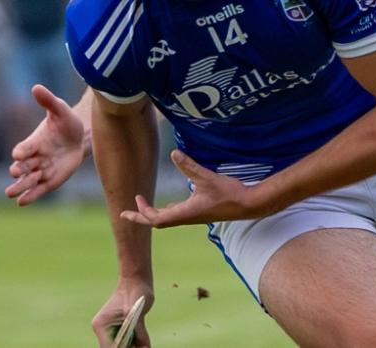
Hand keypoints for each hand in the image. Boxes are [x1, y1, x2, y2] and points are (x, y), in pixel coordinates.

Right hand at [5, 84, 86, 205]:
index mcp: (34, 142)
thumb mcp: (60, 110)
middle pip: (22, 167)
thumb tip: (36, 87)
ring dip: (20, 187)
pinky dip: (30, 196)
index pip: (24, 148)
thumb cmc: (66, 122)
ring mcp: (41, 170)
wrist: (79, 137)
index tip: (19, 153)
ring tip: (11, 194)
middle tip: (15, 173)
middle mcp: (34, 158)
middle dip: (18, 171)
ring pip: (27, 181)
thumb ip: (48, 101)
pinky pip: (38, 190)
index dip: (21, 151)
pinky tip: (22, 202)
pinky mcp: (49, 181)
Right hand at [92, 282, 152, 347]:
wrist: (137, 280)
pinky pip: (128, 340)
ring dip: (134, 346)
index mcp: (101, 326)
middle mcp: (104, 329)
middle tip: (143, 347)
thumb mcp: (137, 314)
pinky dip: (137, 343)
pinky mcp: (121, 327)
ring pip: (123, 346)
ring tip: (144, 345)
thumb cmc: (136, 292)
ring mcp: (112, 329)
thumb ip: (139, 332)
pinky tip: (144, 343)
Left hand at [120, 150, 262, 227]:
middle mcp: (187, 217)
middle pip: (158, 221)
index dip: (140, 213)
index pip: (155, 218)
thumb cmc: (229, 193)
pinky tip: (171, 204)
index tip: (130, 206)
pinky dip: (168, 210)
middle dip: (142, 216)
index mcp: (185, 213)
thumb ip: (190, 166)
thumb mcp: (207, 177)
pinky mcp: (200, 212)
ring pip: (168, 219)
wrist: (248, 205)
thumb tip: (173, 153)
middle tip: (127, 211)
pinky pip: (178, 214)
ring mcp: (194, 216)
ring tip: (144, 206)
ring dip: (154, 214)